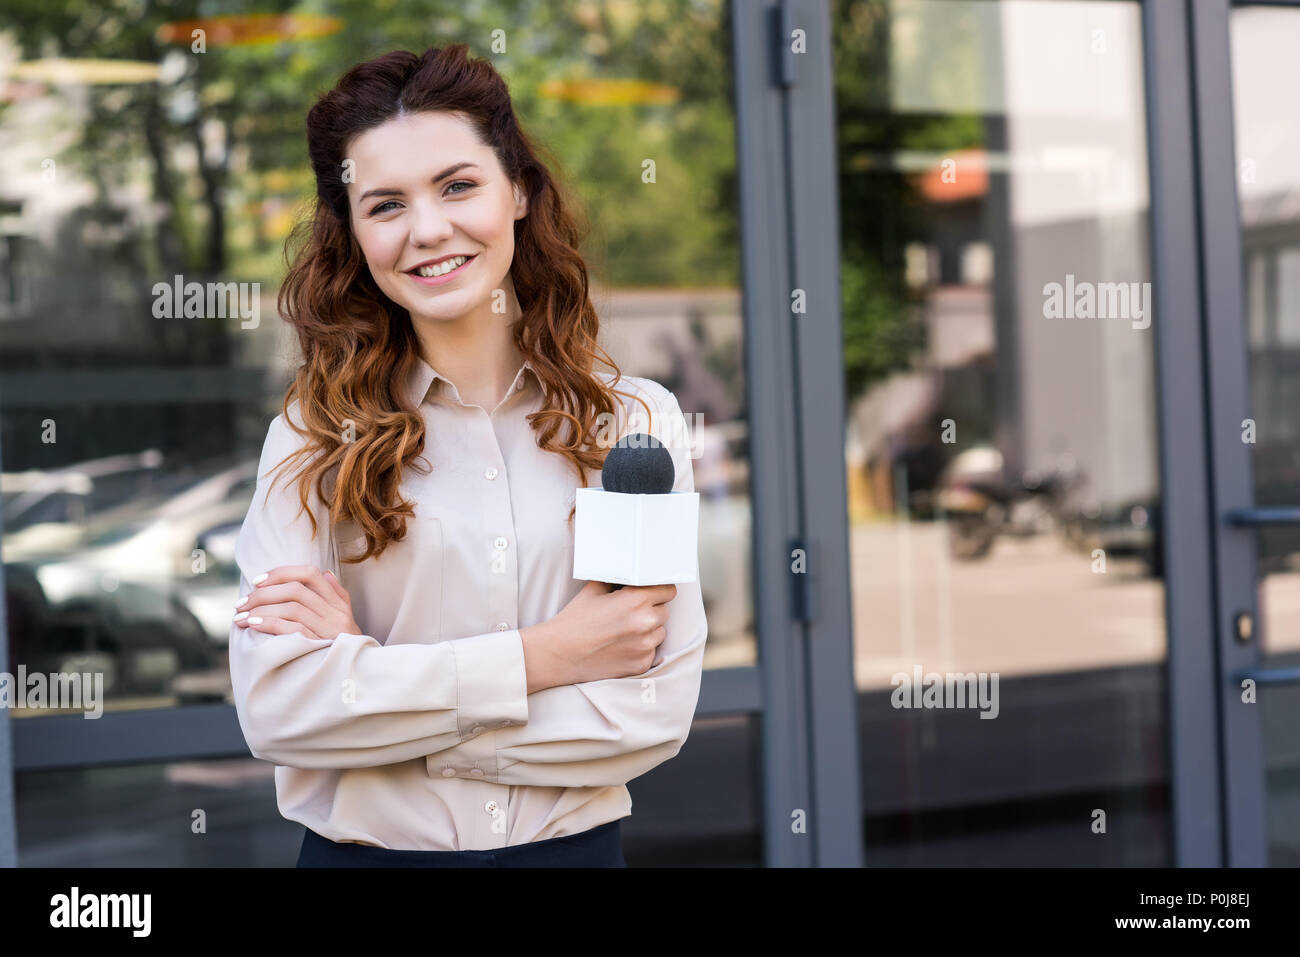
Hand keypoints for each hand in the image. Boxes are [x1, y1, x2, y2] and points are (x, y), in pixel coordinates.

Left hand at [233, 565, 361, 641]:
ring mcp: (329, 629)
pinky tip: (252, 625)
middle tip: (240, 603)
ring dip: (260, 609)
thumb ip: (336, 595)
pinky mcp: (320, 646)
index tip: (257, 581)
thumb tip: (326, 573)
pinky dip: (269, 623)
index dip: (281, 573)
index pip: (310, 574)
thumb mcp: (345, 618)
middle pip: (296, 590)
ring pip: (292, 607)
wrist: (359, 674)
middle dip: (263, 593)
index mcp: (337, 602)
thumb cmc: (345, 646)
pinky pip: (292, 629)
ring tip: (240, 617)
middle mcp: (335, 612)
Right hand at [519, 580, 677, 691]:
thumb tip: (631, 573)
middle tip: (630, 613)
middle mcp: (645, 622)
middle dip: (651, 610)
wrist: (558, 654)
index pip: (668, 590)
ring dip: (648, 630)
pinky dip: (640, 649)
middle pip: (664, 611)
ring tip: (623, 631)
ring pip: (660, 632)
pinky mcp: (641, 664)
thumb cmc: (574, 620)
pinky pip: (651, 651)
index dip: (659, 590)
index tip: (651, 594)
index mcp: (636, 600)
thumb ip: (618, 580)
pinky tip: (620, 646)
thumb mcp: (594, 589)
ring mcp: (645, 646)